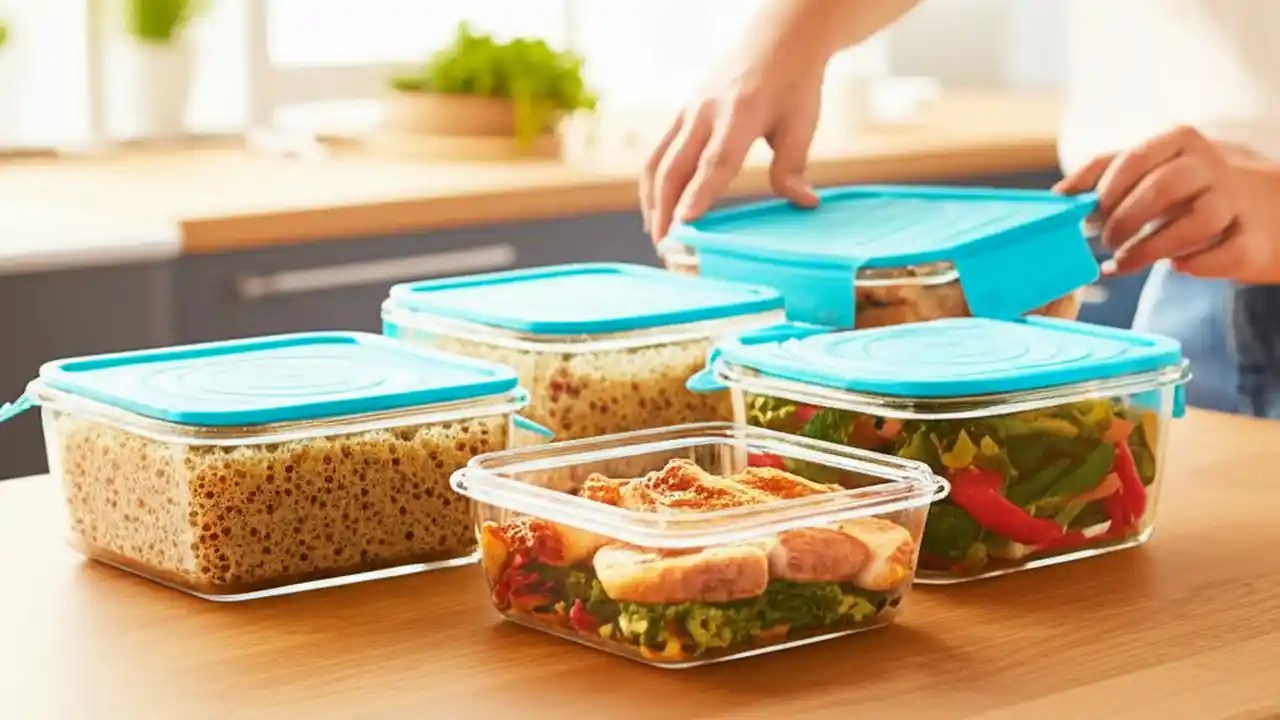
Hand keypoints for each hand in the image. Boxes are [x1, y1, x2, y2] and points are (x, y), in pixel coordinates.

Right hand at [640, 40, 824, 243]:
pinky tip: (656, 207)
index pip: (715, 162)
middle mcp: (706, 111)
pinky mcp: (681, 111)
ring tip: (657, 235)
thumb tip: (803, 204)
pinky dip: (653, 182)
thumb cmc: (794, 82)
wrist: (778, 37)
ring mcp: (688, 110)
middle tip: (666, 249)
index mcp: (740, 113)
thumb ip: (793, 166)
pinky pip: (658, 151)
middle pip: (676, 167)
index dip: (698, 195)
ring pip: (658, 161)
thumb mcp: (802, 123)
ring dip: (652, 201)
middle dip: (665, 211)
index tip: (683, 225)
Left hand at [1054, 126, 1279, 282]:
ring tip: (1122, 264)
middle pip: (1163, 188)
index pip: (1133, 157)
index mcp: (1181, 141)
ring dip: (1150, 249)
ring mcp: (1238, 201)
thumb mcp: (1154, 168)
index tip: (1087, 214)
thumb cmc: (1193, 188)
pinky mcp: (1255, 239)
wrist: (1268, 208)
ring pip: (1195, 222)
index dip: (1103, 189)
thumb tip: (1058, 196)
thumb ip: (1109, 174)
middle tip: (1107, 241)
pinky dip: (1194, 265)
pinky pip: (1224, 254)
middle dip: (1125, 219)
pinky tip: (1176, 266)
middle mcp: (1214, 165)